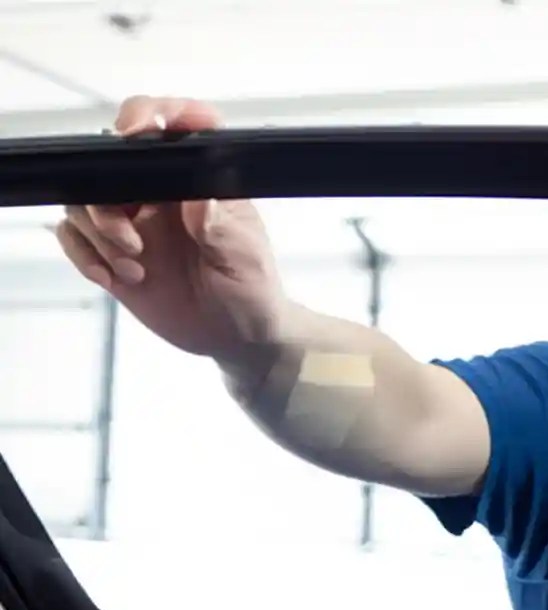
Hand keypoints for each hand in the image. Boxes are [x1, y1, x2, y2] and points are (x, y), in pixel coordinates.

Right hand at [54, 95, 289, 363]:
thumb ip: (223, 228)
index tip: (136, 131)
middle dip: (107, 192)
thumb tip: (202, 199)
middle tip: (132, 237)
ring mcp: (134, 220)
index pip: (176, 126)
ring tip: (133, 265)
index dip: (152, 114)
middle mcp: (162, 194)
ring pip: (86, 198)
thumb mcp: (246, 258)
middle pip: (111, 161)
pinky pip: (74, 236)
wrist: (235, 335)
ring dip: (98, 232)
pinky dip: (83, 254)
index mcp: (201, 181)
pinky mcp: (112, 251)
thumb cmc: (251, 289)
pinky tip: (114, 278)